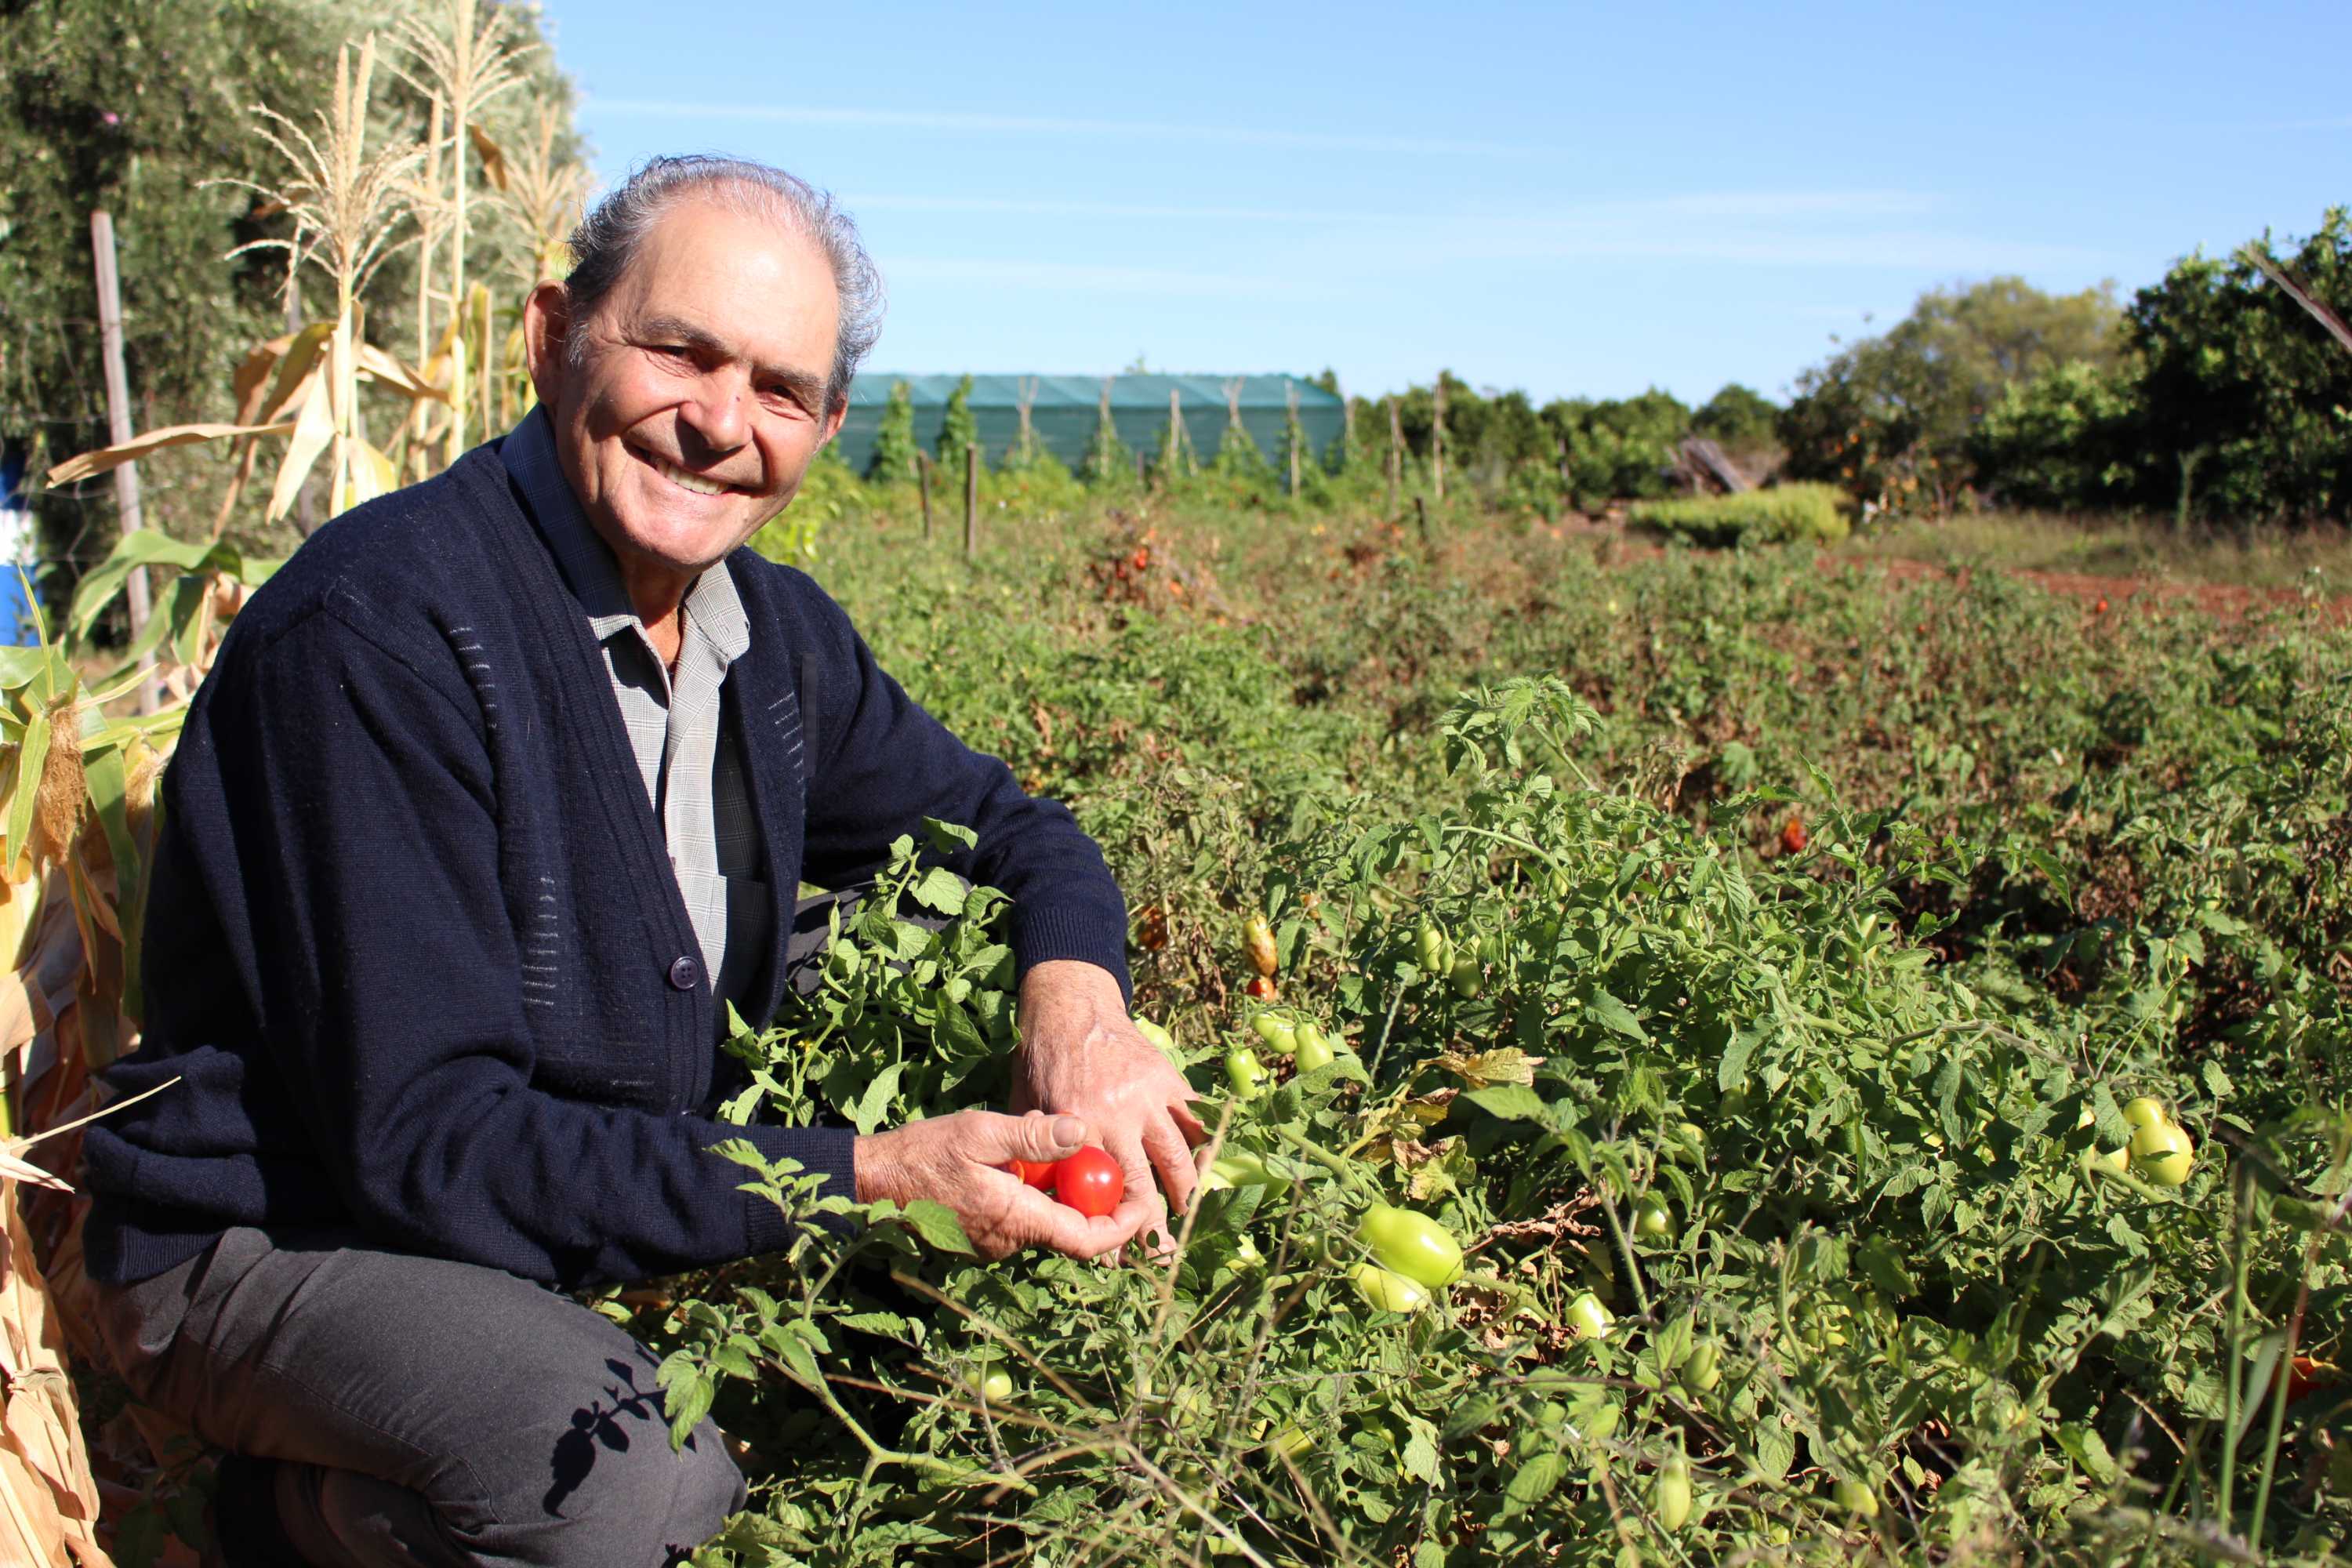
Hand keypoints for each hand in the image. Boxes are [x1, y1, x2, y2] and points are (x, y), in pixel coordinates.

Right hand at [854, 1110, 1140, 1259]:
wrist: (871, 1182)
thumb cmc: (922, 1155)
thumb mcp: (980, 1131)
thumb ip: (1033, 1136)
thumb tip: (1083, 1132)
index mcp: (1017, 1220)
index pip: (1088, 1240)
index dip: (1123, 1226)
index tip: (1143, 1203)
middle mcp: (1010, 1241)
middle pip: (1072, 1229)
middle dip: (1095, 1199)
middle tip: (1108, 1161)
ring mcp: (995, 1241)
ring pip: (1047, 1220)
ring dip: (1061, 1190)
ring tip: (1060, 1146)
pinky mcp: (982, 1233)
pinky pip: (1024, 1216)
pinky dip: (1037, 1191)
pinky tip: (1024, 1157)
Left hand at [1012, 960, 1204, 1249]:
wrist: (1072, 1008)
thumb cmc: (1043, 1060)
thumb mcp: (1027, 1105)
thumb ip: (1039, 1148)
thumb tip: (1045, 1197)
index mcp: (1078, 1124)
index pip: (1100, 1190)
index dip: (1110, 1225)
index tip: (1119, 1254)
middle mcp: (1117, 1114)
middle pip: (1143, 1182)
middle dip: (1153, 1221)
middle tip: (1161, 1249)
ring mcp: (1148, 1096)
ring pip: (1177, 1155)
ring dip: (1185, 1189)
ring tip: (1186, 1211)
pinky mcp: (1168, 1079)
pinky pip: (1193, 1119)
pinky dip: (1202, 1144)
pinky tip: (1204, 1165)